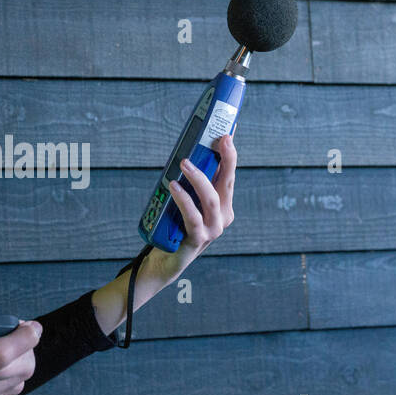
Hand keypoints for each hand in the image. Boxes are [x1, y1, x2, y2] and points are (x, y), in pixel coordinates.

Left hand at [158, 134, 237, 277]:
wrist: (165, 260)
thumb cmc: (174, 226)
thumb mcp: (185, 200)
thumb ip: (190, 183)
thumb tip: (186, 152)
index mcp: (223, 205)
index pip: (229, 176)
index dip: (230, 155)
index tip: (228, 134)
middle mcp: (223, 217)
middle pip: (227, 184)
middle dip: (226, 159)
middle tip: (218, 139)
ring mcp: (212, 230)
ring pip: (211, 200)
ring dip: (199, 178)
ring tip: (184, 163)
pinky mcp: (197, 240)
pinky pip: (193, 217)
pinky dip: (184, 200)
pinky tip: (174, 187)